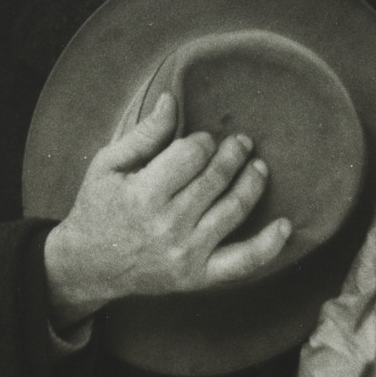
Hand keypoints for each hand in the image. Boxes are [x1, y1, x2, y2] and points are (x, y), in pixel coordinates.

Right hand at [43, 92, 292, 327]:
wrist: (90, 265)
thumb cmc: (97, 207)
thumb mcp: (108, 164)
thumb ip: (144, 134)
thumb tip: (173, 99)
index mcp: (143, 195)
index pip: (192, 155)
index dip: (203, 141)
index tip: (201, 140)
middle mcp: (168, 226)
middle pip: (216, 179)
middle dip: (233, 154)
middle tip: (242, 142)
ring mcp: (186, 253)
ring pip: (233, 210)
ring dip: (252, 183)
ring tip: (259, 166)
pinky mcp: (198, 276)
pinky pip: (242, 262)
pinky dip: (268, 245)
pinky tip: (285, 226)